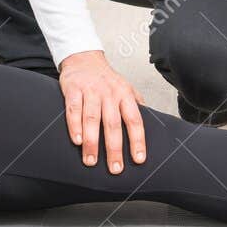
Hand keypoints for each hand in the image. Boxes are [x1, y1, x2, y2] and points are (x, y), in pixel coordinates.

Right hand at [58, 50, 146, 173]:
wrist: (84, 58)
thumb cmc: (106, 79)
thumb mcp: (126, 88)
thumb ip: (137, 105)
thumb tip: (152, 124)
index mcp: (125, 95)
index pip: (135, 120)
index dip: (138, 140)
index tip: (139, 159)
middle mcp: (109, 94)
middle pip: (113, 124)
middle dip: (114, 148)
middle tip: (115, 169)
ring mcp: (91, 91)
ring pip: (92, 119)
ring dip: (92, 142)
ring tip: (91, 161)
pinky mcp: (73, 90)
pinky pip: (74, 110)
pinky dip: (74, 126)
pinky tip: (76, 140)